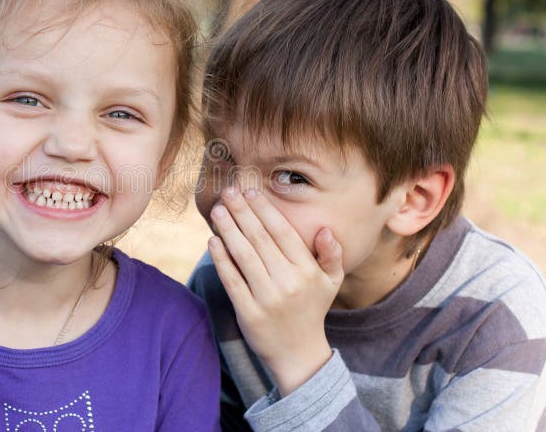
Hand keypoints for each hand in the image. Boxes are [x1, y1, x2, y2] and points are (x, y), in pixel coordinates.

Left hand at [208, 187, 343, 395]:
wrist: (298, 353)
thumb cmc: (312, 309)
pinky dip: (222, 259)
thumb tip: (325, 229)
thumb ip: (332, 254)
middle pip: (260, 239)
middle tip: (228, 192)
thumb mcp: (331, 282)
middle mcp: (289, 282)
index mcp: (307, 271)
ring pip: (244, 256)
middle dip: (242, 212)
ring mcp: (268, 298)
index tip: (251, 192)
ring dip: (228, 229)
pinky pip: (232, 280)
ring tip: (217, 210)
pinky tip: (213, 240)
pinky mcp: (249, 313)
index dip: (265, 210)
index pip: (283, 232)